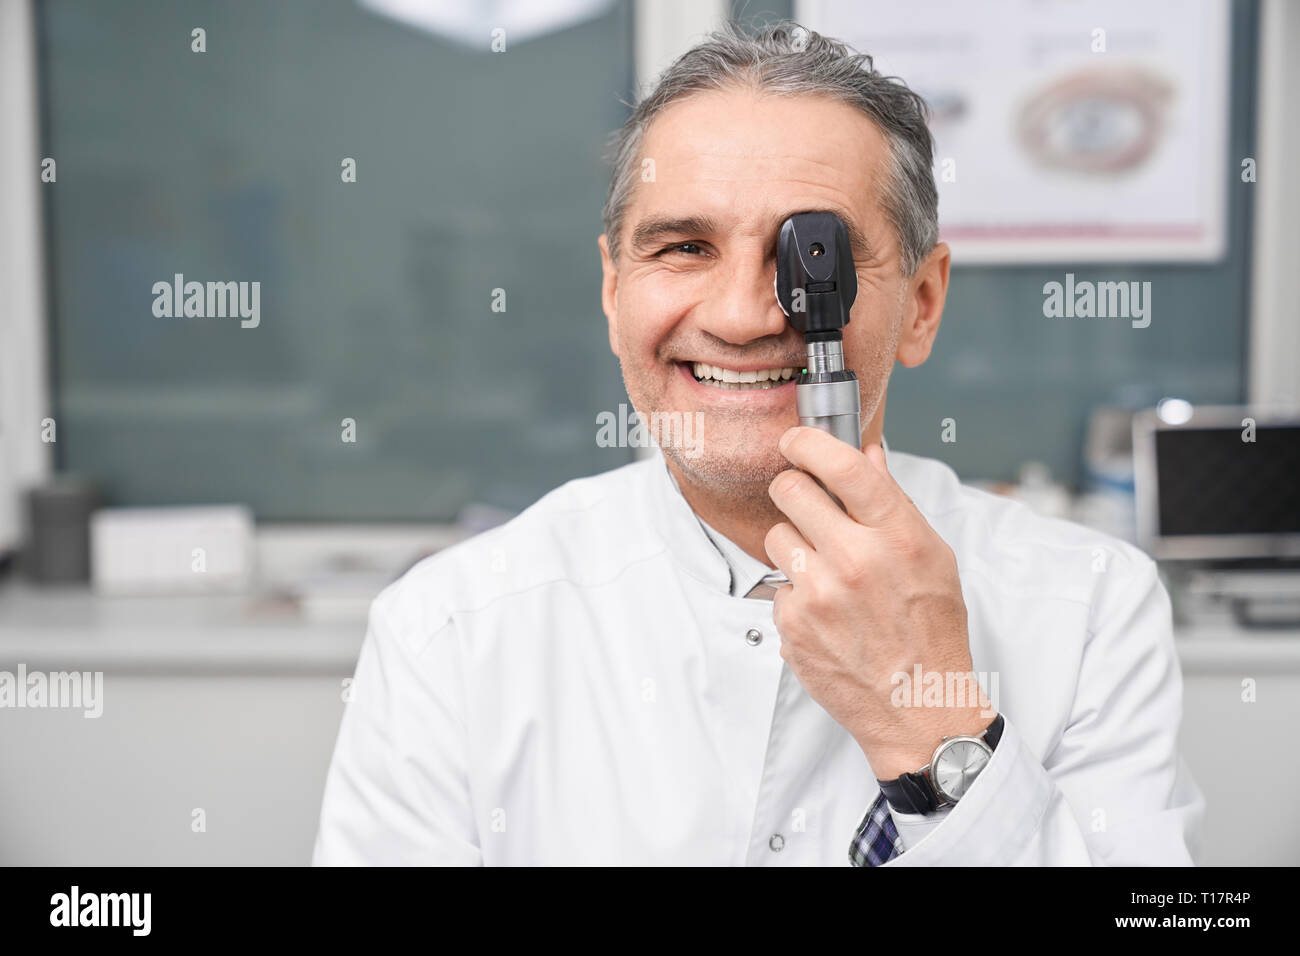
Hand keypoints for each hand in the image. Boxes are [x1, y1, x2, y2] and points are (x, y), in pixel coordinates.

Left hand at [764, 426, 993, 778]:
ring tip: (827, 572)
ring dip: (795, 545)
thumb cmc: (931, 632)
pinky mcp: (792, 624)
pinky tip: (825, 613)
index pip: (843, 466)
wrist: (919, 707)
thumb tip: (868, 454)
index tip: (795, 439)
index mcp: (897, 537)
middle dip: (796, 491)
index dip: (810, 442)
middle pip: (790, 489)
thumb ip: (894, 503)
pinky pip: (777, 585)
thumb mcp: (933, 559)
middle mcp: (855, 560)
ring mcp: (818, 594)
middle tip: (808, 505)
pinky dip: (796, 593)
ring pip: (777, 535)